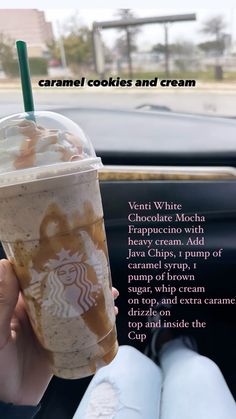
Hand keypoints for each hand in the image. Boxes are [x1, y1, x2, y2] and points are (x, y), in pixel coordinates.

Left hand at [0, 259, 118, 405]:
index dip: (57, 264)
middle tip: (101, 274)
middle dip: (83, 280)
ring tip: (112, 293)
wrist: (9, 399)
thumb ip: (1, 302)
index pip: (41, 276)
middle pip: (65, 289)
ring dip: (95, 299)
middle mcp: (40, 311)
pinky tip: (111, 318)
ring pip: (77, 307)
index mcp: (22, 302)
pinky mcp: (65, 344)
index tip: (74, 253)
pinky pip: (84, 329)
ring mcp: (54, 327)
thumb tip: (6, 265)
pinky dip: (97, 322)